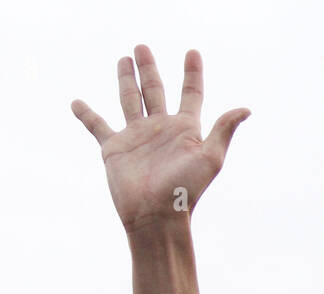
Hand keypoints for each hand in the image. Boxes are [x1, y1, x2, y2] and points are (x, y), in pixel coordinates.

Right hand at [71, 46, 249, 232]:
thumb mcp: (210, 158)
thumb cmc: (186, 190)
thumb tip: (246, 109)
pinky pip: (97, 126)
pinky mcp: (114, 149)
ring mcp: (136, 137)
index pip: (190, 93)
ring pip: (129, 100)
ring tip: (123, 59)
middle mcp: (160, 129)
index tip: (192, 52)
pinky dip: (86, 114)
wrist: (156, 216)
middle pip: (154, 90)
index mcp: (185, 129)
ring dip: (126, 80)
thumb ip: (224, 131)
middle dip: (148, 68)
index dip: (192, 73)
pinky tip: (77, 103)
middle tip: (142, 47)